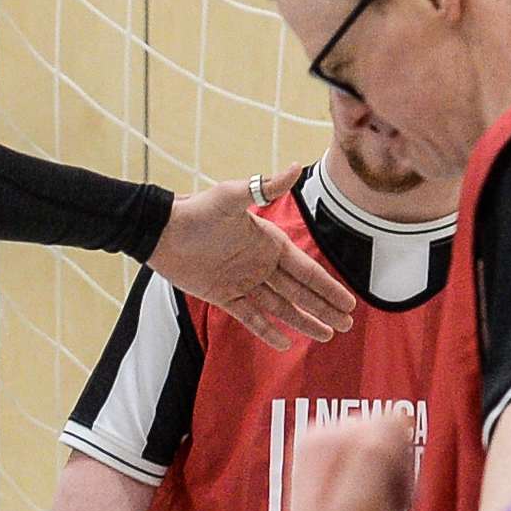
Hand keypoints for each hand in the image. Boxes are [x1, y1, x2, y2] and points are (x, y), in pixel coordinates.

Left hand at [150, 183, 355, 344]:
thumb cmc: (197, 210)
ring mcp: (242, 282)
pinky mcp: (222, 296)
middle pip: (299, 292)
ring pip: (280, 307)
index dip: (328, 287)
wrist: (161, 231)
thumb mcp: (232, 196)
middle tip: (346, 325)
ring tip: (325, 335)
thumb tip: (297, 166)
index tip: (349, 302)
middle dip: (323, 308)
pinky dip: (266, 330)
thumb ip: (265, 187)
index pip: (307, 270)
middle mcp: (260, 264)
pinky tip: (284, 344)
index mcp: (269, 243)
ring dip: (302, 321)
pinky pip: (250, 317)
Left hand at [287, 407, 421, 510]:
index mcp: (318, 440)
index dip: (398, 464)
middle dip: (398, 473)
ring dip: (398, 484)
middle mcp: (319, 438)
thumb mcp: (360, 507)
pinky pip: (392, 465)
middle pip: (393, 433)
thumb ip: (374, 457)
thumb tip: (389, 418)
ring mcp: (330, 452)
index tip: (380, 499)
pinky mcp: (343, 467)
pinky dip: (393, 490)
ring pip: (396, 450)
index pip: (389, 425)